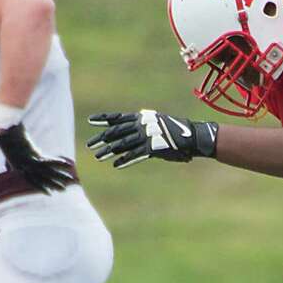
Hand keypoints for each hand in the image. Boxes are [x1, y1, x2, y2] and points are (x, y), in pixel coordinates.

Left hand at [0, 122, 74, 191]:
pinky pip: (49, 162)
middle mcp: (26, 168)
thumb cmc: (6, 142)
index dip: (41, 187)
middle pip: (43, 178)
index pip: (33, 180)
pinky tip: (68, 164)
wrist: (5, 133)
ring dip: (60, 176)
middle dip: (54, 184)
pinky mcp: (34, 155)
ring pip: (48, 172)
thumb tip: (7, 167)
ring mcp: (30, 163)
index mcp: (21, 168)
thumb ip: (9, 163)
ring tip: (71, 179)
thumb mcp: (8, 154)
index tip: (49, 193)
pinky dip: (59, 163)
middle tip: (64, 189)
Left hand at [87, 110, 218, 168]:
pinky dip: (125, 160)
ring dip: (109, 151)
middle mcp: (142, 125)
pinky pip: (135, 155)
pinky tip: (116, 164)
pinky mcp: (153, 148)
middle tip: (90, 145)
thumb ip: (141, 127)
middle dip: (102, 138)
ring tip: (98, 157)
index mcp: (142, 118)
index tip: (91, 121)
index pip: (119, 117)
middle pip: (117, 132)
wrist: (193, 136)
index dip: (104, 119)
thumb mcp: (156, 124)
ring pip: (123, 144)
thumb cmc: (175, 132)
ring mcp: (147, 136)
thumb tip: (128, 133)